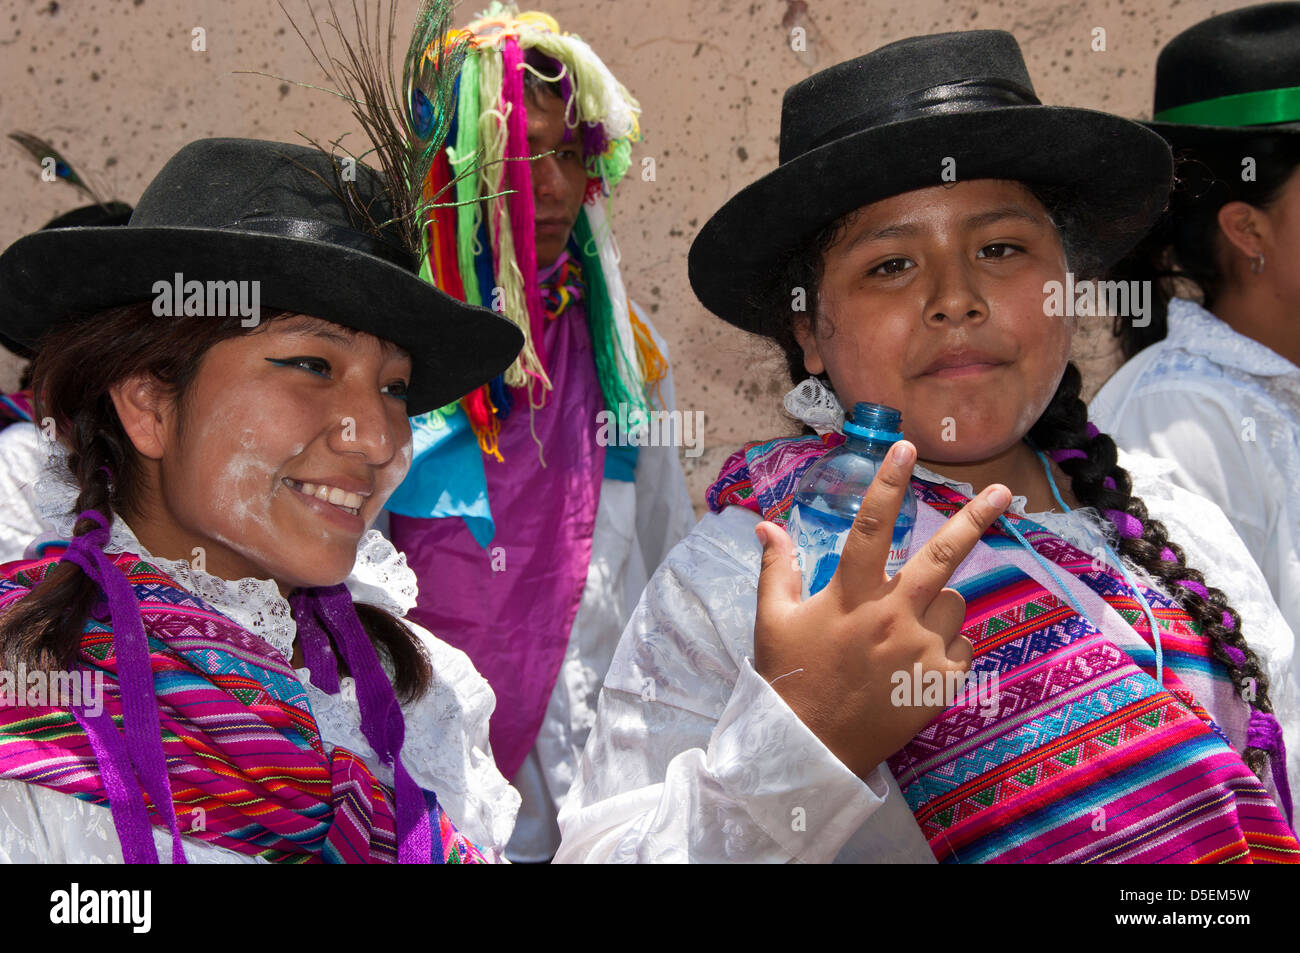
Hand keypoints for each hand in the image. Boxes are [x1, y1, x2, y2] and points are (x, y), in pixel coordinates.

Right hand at [753, 440, 1010, 778]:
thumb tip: (766, 524)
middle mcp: (890, 617)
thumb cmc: (789, 678)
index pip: (871, 527)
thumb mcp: (772, 620)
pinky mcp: (942, 683)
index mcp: (849, 596)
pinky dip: (946, 646)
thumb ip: (776, 568)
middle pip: (941, 556)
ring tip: (904, 630)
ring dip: (937, 605)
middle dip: (974, 519)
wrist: (810, 748)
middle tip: (1001, 493)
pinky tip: (915, 663)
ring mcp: (921, 651)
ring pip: (953, 603)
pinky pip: (962, 645)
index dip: (888, 483)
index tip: (906, 447)